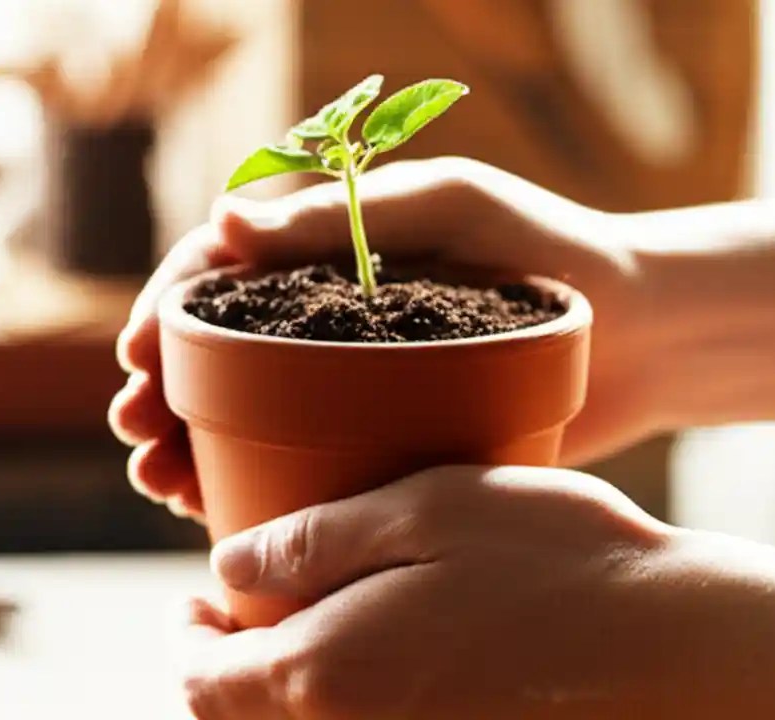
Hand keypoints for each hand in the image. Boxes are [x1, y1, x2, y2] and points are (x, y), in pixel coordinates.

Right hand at [109, 158, 659, 517]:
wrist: (641, 333)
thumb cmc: (545, 251)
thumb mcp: (445, 209)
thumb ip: (337, 216)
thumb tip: (220, 223)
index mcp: (330, 252)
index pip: (222, 272)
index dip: (167, 308)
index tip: (133, 352)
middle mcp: (327, 318)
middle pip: (213, 351)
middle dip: (156, 388)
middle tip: (133, 427)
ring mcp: (351, 382)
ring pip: (238, 413)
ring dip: (182, 443)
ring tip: (157, 477)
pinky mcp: (382, 439)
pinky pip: (296, 461)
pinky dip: (242, 482)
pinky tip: (206, 504)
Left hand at [179, 465, 774, 719]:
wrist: (680, 650)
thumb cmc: (555, 562)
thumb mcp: (423, 511)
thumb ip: (309, 542)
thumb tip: (225, 567)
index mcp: (326, 676)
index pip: (204, 683)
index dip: (186, 639)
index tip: (194, 600)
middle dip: (226, 670)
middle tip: (239, 614)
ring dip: (283, 689)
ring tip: (303, 628)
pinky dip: (344, 702)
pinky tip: (377, 654)